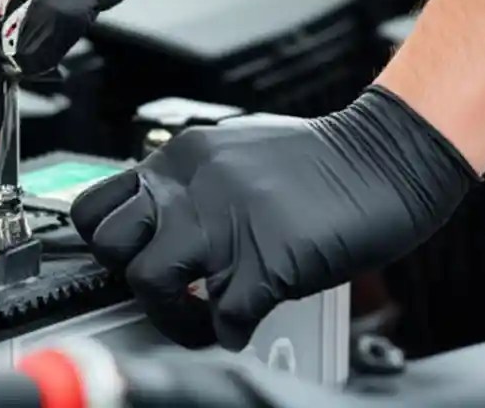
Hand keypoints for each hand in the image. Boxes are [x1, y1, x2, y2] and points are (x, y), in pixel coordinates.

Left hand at [71, 86, 479, 349]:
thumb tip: (157, 228)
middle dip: (134, 283)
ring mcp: (226, 223)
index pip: (97, 205)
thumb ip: (188, 187)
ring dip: (174, 317)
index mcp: (179, 160)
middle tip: (168, 296)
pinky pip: (224, 316)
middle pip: (113, 248)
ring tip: (203, 321)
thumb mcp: (230, 153)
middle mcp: (191, 187)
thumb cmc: (318, 161)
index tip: (129, 262)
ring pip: (153, 284)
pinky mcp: (267, 259)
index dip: (106, 245)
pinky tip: (246, 323)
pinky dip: (230, 331)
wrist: (387, 157)